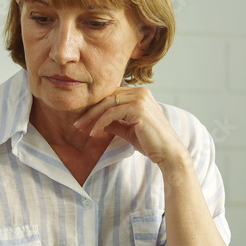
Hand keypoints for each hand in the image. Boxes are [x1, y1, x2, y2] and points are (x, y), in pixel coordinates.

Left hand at [73, 87, 187, 166]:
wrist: (168, 153)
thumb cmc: (150, 142)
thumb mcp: (128, 129)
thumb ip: (114, 122)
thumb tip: (95, 120)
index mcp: (139, 94)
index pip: (111, 95)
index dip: (95, 107)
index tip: (82, 120)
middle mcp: (141, 92)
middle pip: (107, 97)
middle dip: (90, 111)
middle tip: (77, 124)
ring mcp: (140, 98)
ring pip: (107, 103)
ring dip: (92, 117)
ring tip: (81, 129)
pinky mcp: (139, 108)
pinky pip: (112, 113)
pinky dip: (100, 123)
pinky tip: (94, 133)